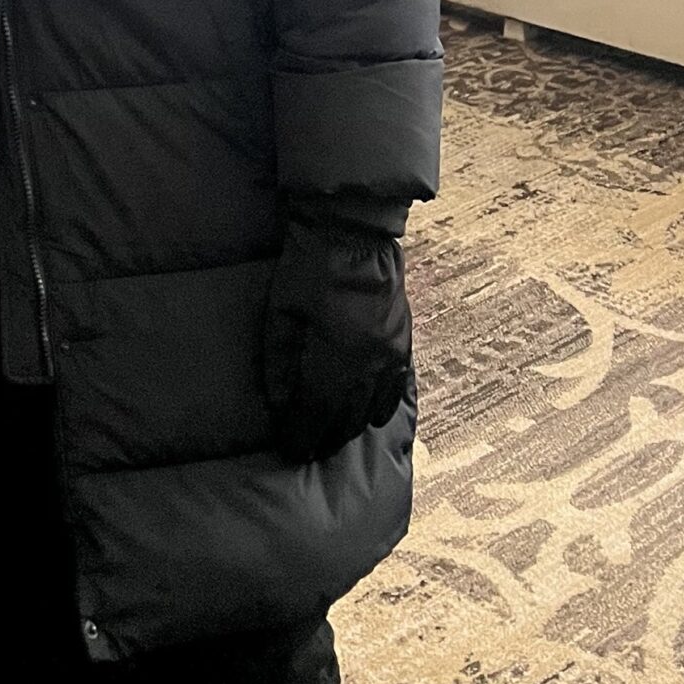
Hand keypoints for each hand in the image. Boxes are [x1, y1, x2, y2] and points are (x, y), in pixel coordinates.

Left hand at [262, 212, 411, 464]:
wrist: (354, 231)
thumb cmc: (310, 268)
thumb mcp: (282, 312)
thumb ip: (280, 362)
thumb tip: (280, 405)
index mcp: (336, 357)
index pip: (318, 415)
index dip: (303, 437)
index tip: (291, 451)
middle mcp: (369, 365)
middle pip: (347, 419)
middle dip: (326, 438)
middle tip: (308, 449)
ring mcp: (391, 355)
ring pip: (373, 410)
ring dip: (351, 426)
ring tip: (332, 434)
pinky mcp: (403, 343)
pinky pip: (395, 389)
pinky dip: (378, 406)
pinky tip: (365, 412)